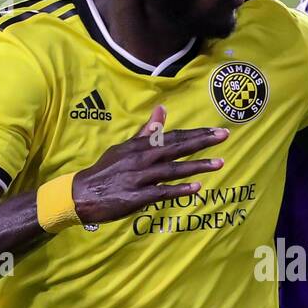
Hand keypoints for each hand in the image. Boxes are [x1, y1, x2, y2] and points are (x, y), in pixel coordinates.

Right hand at [72, 105, 227, 224]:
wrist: (83, 193)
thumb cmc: (107, 170)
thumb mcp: (124, 147)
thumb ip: (147, 132)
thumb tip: (162, 110)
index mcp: (139, 146)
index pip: (172, 136)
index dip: (195, 133)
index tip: (216, 130)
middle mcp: (141, 159)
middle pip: (176, 148)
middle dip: (201, 142)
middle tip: (224, 137)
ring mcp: (140, 178)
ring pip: (172, 170)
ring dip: (196, 166)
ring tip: (219, 163)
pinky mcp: (137, 197)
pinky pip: (161, 192)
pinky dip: (179, 190)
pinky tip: (196, 188)